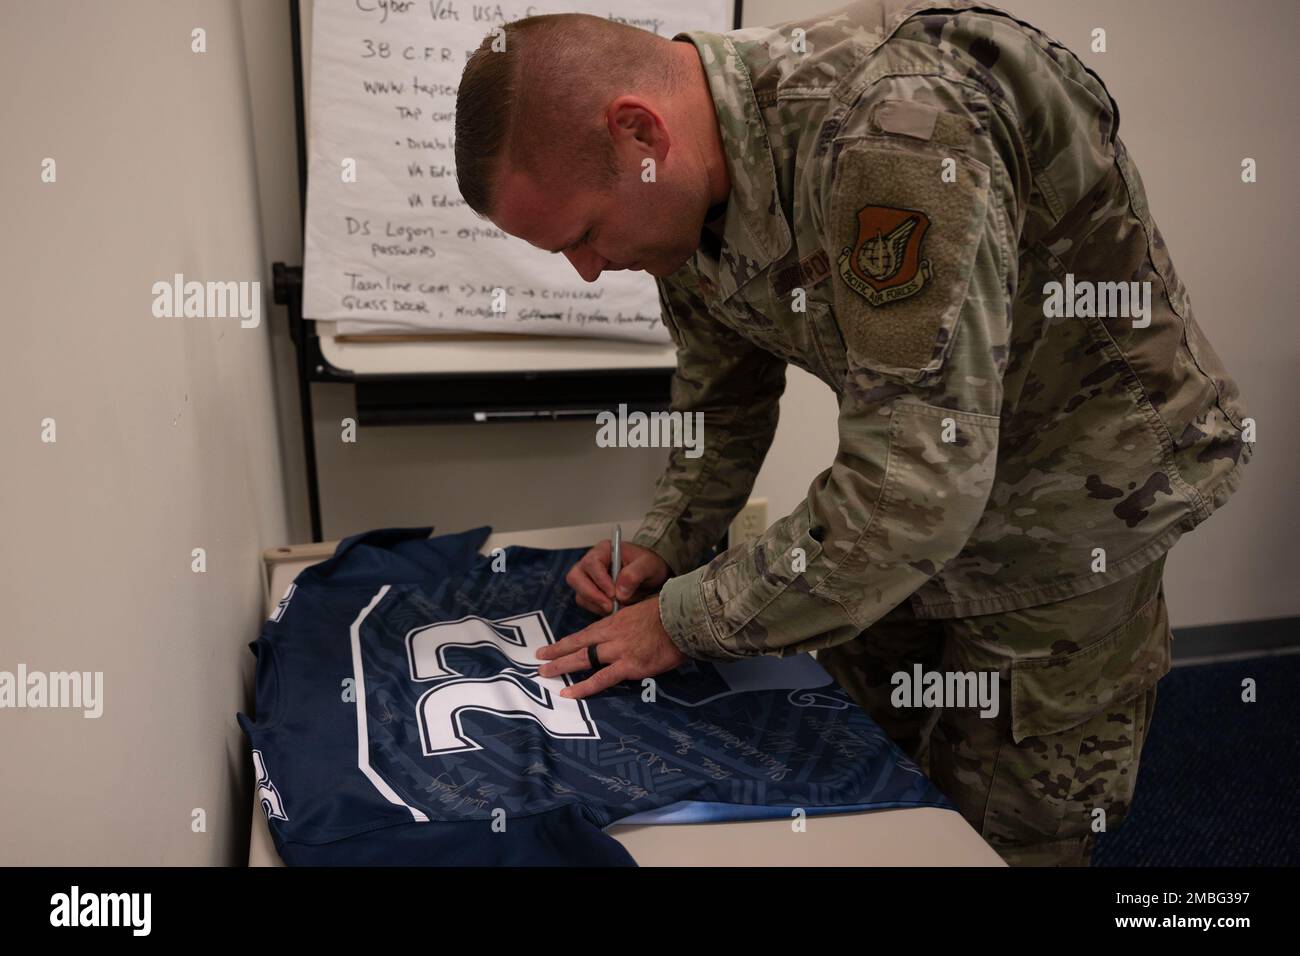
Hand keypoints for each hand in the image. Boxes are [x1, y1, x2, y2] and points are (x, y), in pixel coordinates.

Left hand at [535, 597, 686, 699]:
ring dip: (561, 666)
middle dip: (556, 653)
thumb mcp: (642, 612)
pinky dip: (584, 687)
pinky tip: (568, 693)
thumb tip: (623, 632)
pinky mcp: (630, 666)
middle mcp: (612, 635)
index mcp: (615, 621)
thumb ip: (629, 623)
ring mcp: (619, 651)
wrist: (685, 620)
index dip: (566, 641)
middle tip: (538, 659)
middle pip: (578, 645)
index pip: (584, 633)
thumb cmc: (668, 615)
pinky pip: (602, 679)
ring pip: (583, 659)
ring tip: (544, 674)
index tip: (551, 647)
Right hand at [565, 538, 669, 614]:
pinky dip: (597, 609)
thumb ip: (635, 574)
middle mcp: (591, 563)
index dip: (600, 580)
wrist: (650, 576)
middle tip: (610, 606)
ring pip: (579, 593)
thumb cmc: (648, 565)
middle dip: (591, 594)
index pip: (592, 563)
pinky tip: (613, 610)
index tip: (613, 594)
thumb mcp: (648, 565)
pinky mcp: (589, 592)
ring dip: (596, 604)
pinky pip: (585, 603)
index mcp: (604, 550)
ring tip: (616, 608)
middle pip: (575, 577)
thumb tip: (619, 592)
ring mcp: (588, 578)